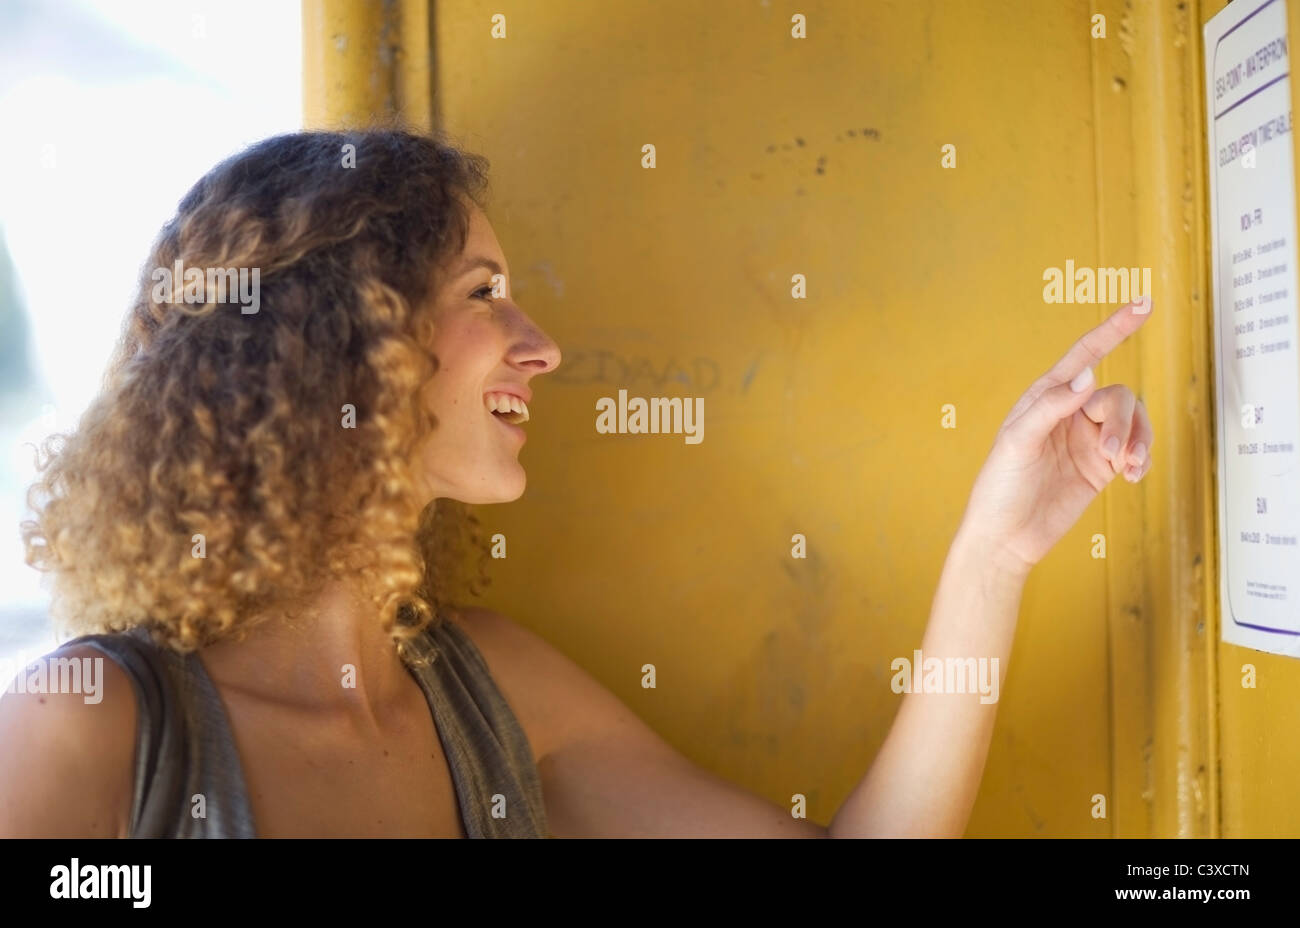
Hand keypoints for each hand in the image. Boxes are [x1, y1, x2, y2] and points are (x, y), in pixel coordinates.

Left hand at [958, 297, 1154, 574]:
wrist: (1007, 537)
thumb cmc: (1000, 488)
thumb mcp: (1017, 443)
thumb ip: (1050, 408)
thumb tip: (1087, 377)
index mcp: (1045, 398)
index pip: (1085, 355)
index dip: (1113, 329)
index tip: (1142, 304)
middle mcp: (1070, 412)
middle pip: (1116, 397)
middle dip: (1122, 423)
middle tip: (1111, 456)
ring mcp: (1089, 438)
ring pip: (1132, 422)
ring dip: (1137, 441)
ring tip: (1127, 468)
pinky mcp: (1102, 465)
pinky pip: (1135, 448)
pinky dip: (1140, 458)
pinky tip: (1132, 476)